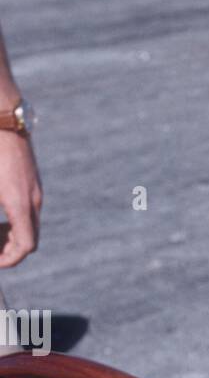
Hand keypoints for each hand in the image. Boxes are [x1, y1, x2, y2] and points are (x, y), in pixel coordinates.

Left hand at [0, 129, 41, 268]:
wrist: (2, 116)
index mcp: (19, 203)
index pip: (25, 246)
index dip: (10, 260)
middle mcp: (33, 199)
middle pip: (30, 239)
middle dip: (11, 251)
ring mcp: (35, 189)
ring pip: (30, 225)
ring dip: (14, 236)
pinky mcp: (32, 181)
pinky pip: (29, 211)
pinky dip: (16, 221)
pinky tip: (0, 216)